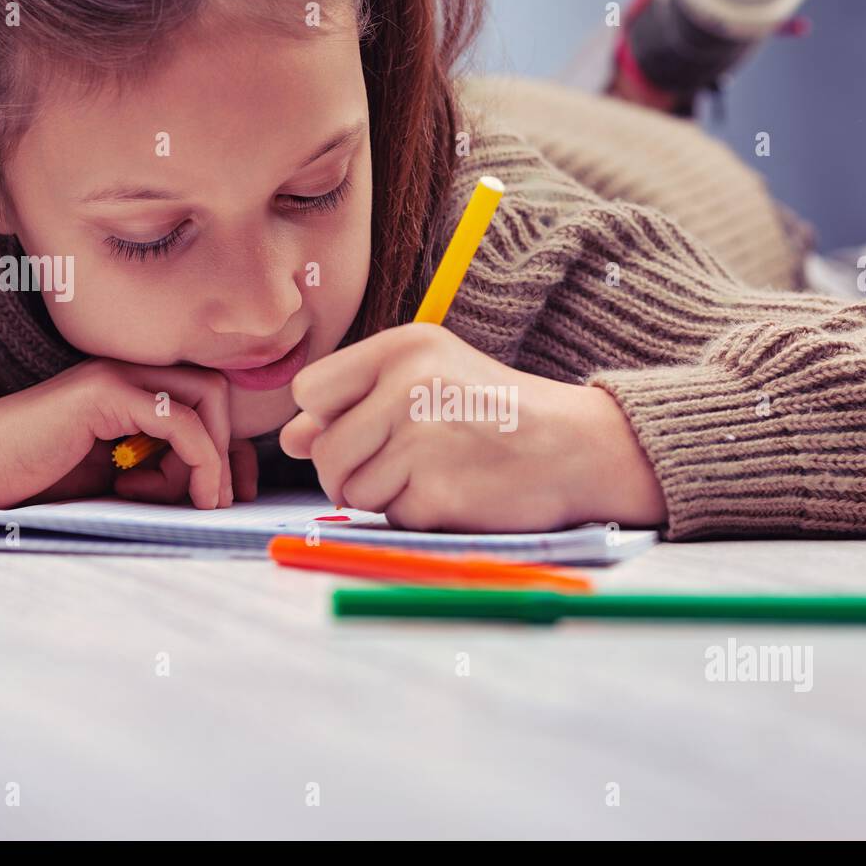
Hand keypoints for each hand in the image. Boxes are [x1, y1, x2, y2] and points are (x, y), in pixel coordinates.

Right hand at [0, 358, 244, 509]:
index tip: (228, 495)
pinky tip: (163, 492)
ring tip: (173, 499)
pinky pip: (179, 421)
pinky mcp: (102, 393)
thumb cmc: (36, 483)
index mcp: (132, 389)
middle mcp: (128, 373)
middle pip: (216, 393)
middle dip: (226, 451)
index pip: (210, 401)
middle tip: (208, 500)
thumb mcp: (118, 480)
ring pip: (206, 400)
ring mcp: (114, 376)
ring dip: (207, 459)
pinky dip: (195, 461)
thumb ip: (163, 472)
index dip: (231, 449)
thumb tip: (223, 490)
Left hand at [278, 323, 666, 531]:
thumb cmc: (495, 412)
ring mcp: (421, 441)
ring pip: (350, 489)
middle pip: (324, 450)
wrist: (575, 447)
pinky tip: (454, 492)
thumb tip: (289, 438)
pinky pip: (390, 517)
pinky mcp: (437, 493)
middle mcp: (407, 386)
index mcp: (402, 348)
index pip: (310, 390)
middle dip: (349, 471)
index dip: (326, 419)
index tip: (364, 427)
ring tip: (433, 473)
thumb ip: (355, 404)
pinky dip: (415, 515)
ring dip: (382, 496)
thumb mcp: (428, 383)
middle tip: (402, 464)